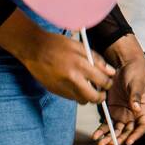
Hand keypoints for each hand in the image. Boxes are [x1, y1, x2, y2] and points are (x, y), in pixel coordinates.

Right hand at [0, 10, 114, 104]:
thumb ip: (97, 60)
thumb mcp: (80, 47)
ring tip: (87, 86)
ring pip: (82, 100)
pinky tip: (74, 84)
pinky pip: (71, 98)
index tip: (108, 82)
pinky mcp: (55, 91)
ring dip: (87, 96)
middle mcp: (72, 79)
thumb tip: (110, 72)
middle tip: (101, 92)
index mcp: (81, 65)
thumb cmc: (56, 44)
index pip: (103, 81)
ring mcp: (62, 87)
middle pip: (93, 98)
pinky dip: (75, 94)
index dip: (108, 83)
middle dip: (100, 97)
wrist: (33, 48)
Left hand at [97, 34, 144, 144]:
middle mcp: (134, 114)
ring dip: (109, 137)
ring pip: (116, 130)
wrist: (124, 65)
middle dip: (119, 139)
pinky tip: (96, 135)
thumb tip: (137, 109)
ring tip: (101, 144)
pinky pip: (107, 123)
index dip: (136, 135)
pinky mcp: (112, 110)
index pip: (142, 126)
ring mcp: (122, 113)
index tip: (128, 141)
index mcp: (144, 109)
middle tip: (110, 144)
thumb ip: (136, 96)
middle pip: (127, 131)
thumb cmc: (135, 73)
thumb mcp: (137, 83)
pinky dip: (102, 129)